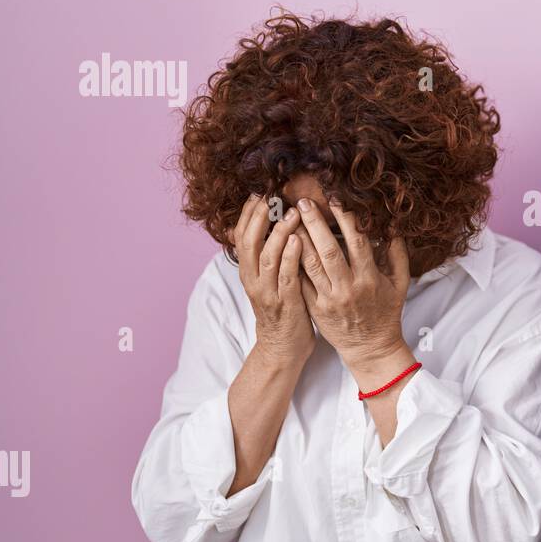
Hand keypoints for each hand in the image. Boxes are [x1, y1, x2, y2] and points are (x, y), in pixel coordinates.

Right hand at [229, 194, 314, 365]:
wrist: (283, 348)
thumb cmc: (283, 309)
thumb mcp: (270, 280)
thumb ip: (271, 256)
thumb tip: (275, 226)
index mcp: (248, 272)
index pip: (241, 237)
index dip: (248, 214)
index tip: (259, 193)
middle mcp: (253, 280)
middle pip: (248, 242)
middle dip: (259, 217)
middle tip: (272, 197)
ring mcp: (268, 292)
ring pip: (267, 257)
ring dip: (279, 233)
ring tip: (291, 214)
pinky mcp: (286, 302)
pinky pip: (286, 276)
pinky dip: (291, 256)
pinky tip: (299, 240)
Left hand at [293, 198, 414, 386]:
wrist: (371, 348)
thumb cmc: (386, 313)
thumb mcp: (400, 285)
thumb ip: (398, 255)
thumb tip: (393, 228)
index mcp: (370, 279)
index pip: (357, 242)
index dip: (346, 219)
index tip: (336, 199)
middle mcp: (348, 288)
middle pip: (328, 251)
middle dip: (315, 224)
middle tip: (303, 202)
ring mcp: (329, 299)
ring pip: (310, 265)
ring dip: (298, 240)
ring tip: (288, 219)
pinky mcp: (316, 309)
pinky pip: (301, 283)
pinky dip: (292, 263)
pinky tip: (283, 246)